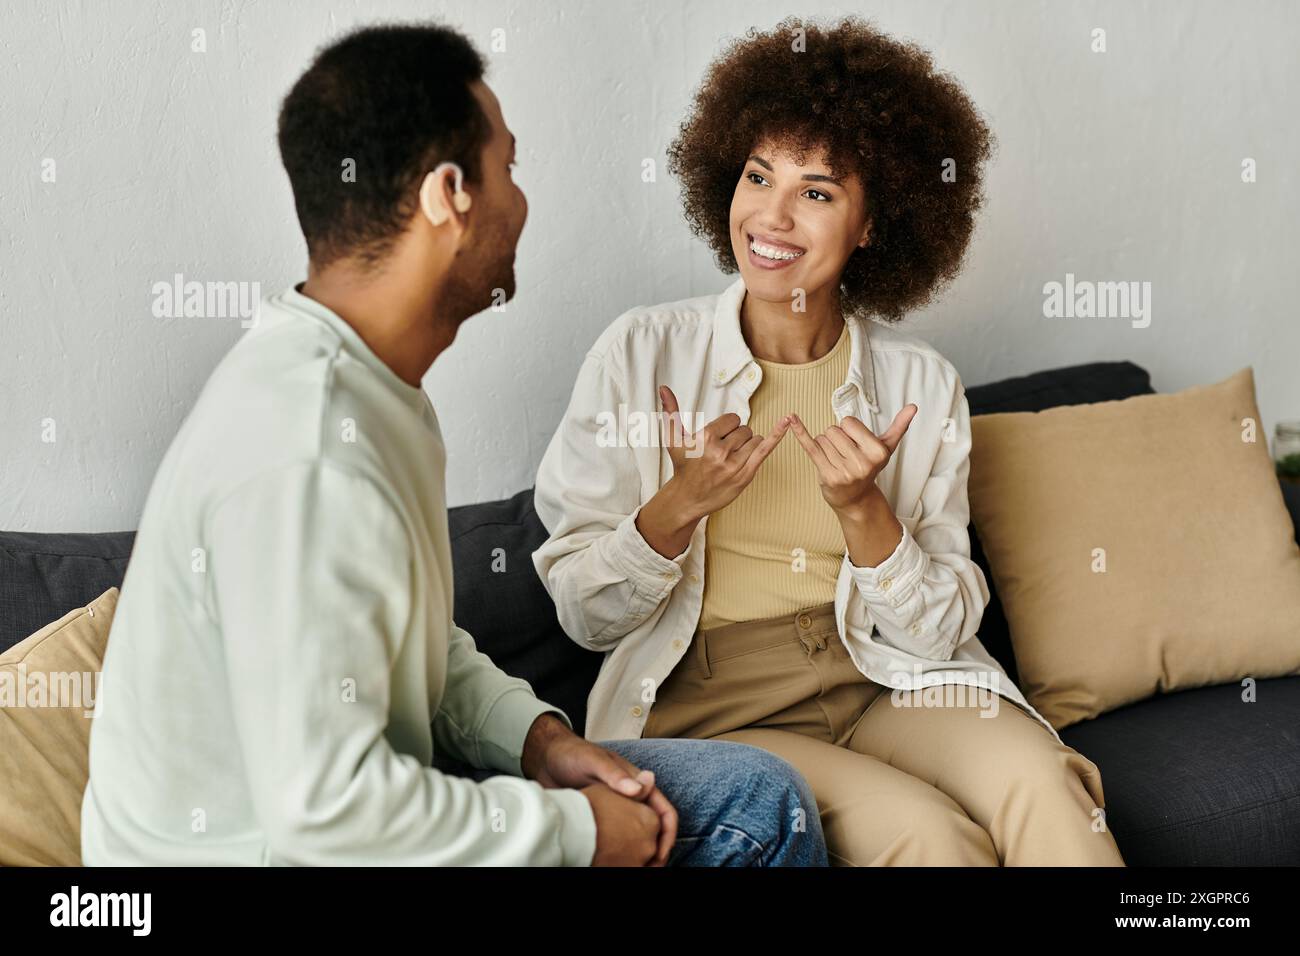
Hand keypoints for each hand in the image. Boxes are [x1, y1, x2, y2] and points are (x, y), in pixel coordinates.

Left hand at [522, 714, 677, 864]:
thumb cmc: (573, 755)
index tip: (660, 854)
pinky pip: (616, 839)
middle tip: (647, 870)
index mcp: (636, 783)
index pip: (663, 811)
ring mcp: (616, 810)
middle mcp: (630, 798)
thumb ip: (615, 775)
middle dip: (654, 850)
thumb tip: (638, 789)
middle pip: (654, 829)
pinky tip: (610, 863)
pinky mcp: (600, 819)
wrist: (546, 759)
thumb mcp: (594, 762)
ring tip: (630, 869)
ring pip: (636, 836)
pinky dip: (619, 853)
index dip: (667, 834)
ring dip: (638, 854)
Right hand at [636, 385, 789, 557]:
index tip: (719, 438)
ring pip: (754, 440)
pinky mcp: (745, 475)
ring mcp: (734, 464)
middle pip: (744, 430)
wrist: (688, 498)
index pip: (732, 420)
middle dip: (736, 437)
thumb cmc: (683, 466)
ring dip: (747, 445)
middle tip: (723, 451)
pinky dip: (777, 435)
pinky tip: (788, 423)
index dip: (728, 427)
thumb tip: (663, 388)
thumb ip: (670, 411)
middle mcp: (720, 451)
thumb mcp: (674, 439)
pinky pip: (765, 450)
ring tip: (733, 456)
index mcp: (705, 438)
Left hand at [788, 405, 917, 517]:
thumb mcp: (886, 448)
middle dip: (837, 438)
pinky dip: (800, 433)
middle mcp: (862, 464)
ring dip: (825, 446)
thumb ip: (899, 427)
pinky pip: (810, 447)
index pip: (849, 422)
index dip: (849, 430)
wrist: (856, 499)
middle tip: (845, 454)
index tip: (856, 444)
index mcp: (877, 452)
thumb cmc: (869, 467)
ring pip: (822, 438)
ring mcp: (843, 472)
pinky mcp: (826, 477)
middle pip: (834, 430)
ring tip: (837, 459)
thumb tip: (913, 407)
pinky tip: (791, 419)